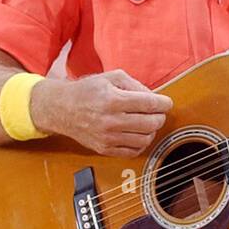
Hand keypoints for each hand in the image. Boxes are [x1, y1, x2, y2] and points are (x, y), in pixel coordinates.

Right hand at [31, 70, 172, 156]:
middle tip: (159, 113)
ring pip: (144, 139)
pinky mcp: (104, 149)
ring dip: (152, 131)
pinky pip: (132, 151)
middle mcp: (111, 120)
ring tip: (148, 123)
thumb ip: (134, 85)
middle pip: (150, 123)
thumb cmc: (87, 91)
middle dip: (159, 117)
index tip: (167, 103)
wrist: (61, 109)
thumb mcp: (110, 77)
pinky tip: (138, 134)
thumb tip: (154, 97)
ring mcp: (107, 137)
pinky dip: (141, 144)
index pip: (149, 104)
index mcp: (113, 99)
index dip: (163, 104)